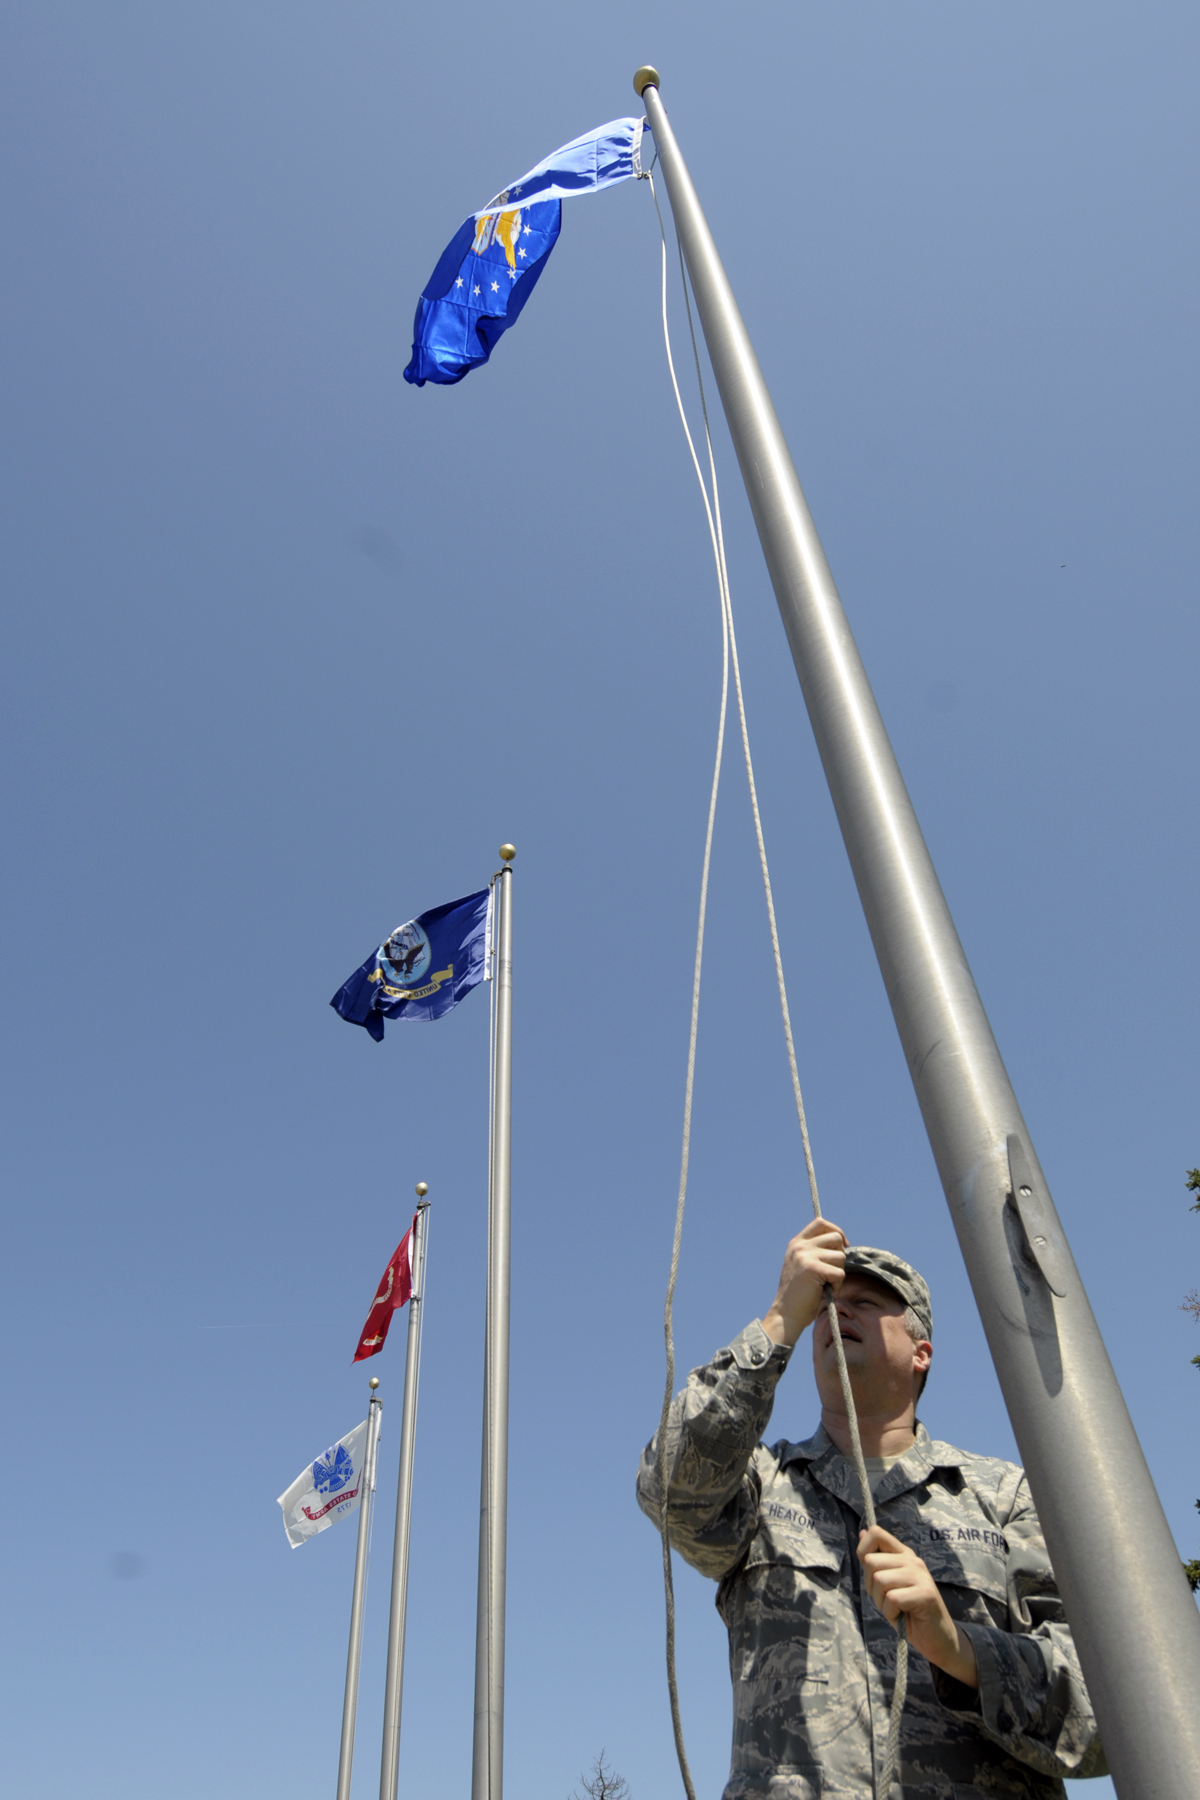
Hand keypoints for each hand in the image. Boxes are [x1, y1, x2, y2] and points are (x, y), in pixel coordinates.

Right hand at [761, 1219, 847, 1347]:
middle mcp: (800, 1246)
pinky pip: (839, 1273)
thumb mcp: (802, 1266)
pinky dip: (837, 1286)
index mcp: (796, 1243)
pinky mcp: (813, 1268)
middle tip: (832, 1273)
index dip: (836, 1231)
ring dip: (839, 1273)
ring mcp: (805, 1256)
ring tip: (826, 1285)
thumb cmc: (799, 1295)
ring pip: (840, 1256)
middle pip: (836, 1237)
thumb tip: (841, 1242)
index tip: (843, 1245)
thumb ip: (815, 1252)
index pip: (820, 1223)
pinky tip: (825, 1292)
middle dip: (840, 1255)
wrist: (786, 1315)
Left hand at [857, 1526, 978, 1688]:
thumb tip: (862, 1531)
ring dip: (881, 1601)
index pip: (876, 1534)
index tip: (868, 1571)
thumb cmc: (908, 1612)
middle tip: (887, 1599)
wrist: (937, 1639)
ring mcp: (920, 1576)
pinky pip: (892, 1598)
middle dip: (871, 1586)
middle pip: (871, 1561)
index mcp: (904, 1555)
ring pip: (879, 1580)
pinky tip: (902, 1616)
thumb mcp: (888, 1585)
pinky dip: (890, 1612)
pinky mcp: (925, 1594)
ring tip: (895, 1608)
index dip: (863, 1549)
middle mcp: (913, 1560)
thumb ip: (877, 1561)